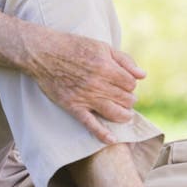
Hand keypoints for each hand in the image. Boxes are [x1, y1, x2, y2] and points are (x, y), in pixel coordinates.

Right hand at [24, 27, 145, 143]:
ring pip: (114, 113)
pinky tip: (112, 140)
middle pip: (126, 99)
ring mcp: (85, 97)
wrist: (43, 53)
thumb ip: (124, 60)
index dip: (130, 84)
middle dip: (128, 99)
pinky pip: (90, 124)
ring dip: (124, 115)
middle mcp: (98, 84)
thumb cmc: (73, 46)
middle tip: (124, 97)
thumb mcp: (102, 46)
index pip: (131, 84)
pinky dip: (102, 134)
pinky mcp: (73, 106)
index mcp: (106, 67)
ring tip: (125, 114)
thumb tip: (143, 76)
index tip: (124, 83)